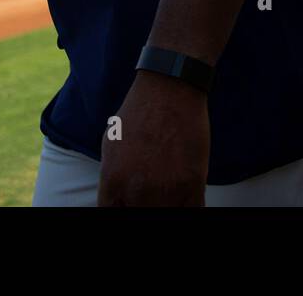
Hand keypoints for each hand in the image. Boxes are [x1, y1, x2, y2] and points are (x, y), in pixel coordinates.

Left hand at [97, 70, 209, 206]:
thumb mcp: (110, 144)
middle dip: (144, 205)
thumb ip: (112, 178)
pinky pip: (192, 212)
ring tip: (170, 190)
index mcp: (113, 181)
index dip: (123, 209)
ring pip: (164, 215)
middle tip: (152, 192)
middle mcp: (137, 191)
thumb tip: (116, 199)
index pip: (111, 215)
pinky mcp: (192, 184)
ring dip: (167, 205)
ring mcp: (166, 189)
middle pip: (140, 216)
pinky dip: (188, 207)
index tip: (130, 203)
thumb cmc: (140, 111)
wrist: (170, 86)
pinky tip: (186, 198)